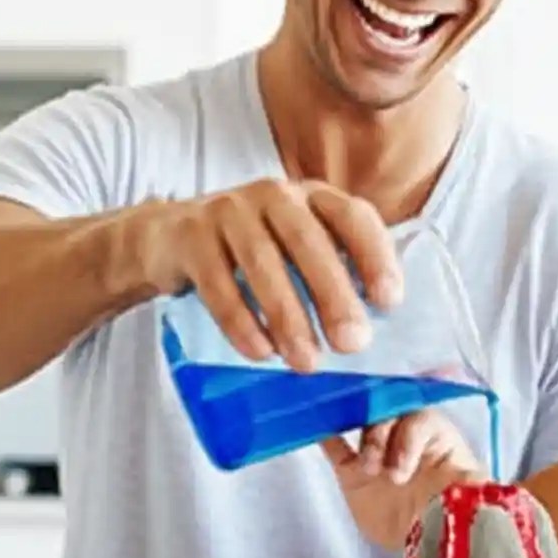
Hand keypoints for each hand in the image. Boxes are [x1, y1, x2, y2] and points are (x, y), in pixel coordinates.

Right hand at [133, 179, 402, 371]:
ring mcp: (229, 210)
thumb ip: (332, 275)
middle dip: (333, 295)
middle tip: (353, 344)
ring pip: (262, 263)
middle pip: (308, 241)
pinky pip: (217, 282)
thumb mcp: (296, 251)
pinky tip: (260, 352)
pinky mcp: (190, 236)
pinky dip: (240, 321)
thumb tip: (371, 334)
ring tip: (307, 362)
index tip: (389, 302)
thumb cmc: (253, 251)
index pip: (353, 216)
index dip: (375, 256)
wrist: (168, 237)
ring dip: (288, 317)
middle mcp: (274, 195)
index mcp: (313, 197)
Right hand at [321, 410, 484, 550]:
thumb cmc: (457, 511)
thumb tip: (489, 485)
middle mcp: (405, 436)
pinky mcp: (353, 472)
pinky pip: (335, 446)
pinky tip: (315, 427)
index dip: (410, 436)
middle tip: (387, 472)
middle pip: (389, 416)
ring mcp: (377, 451)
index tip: (404, 468)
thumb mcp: (473, 494)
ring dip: (366, 442)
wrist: (432, 544)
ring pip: (364, 427)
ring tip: (369, 471)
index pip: (419, 418)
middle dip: (383, 435)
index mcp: (436, 435)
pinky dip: (325, 434)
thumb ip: (474, 483)